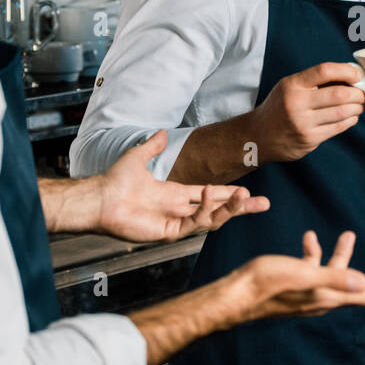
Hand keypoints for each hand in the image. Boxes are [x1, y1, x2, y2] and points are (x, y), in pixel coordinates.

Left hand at [97, 130, 270, 241]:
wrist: (101, 198)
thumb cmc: (115, 181)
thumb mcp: (138, 156)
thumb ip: (152, 146)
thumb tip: (160, 132)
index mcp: (175, 194)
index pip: (210, 195)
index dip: (229, 194)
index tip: (249, 191)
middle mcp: (179, 210)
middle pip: (218, 210)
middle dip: (241, 207)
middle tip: (264, 203)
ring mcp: (176, 222)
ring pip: (212, 218)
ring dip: (230, 208)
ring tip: (246, 197)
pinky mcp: (169, 232)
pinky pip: (194, 223)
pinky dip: (205, 209)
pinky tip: (211, 195)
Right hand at [234, 229, 364, 320]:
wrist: (235, 294)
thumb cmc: (267, 284)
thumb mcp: (303, 276)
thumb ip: (334, 278)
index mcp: (327, 296)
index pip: (364, 298)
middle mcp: (321, 298)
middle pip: (356, 289)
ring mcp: (307, 292)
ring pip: (333, 275)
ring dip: (342, 255)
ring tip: (348, 235)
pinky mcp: (293, 285)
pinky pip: (311, 269)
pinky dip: (313, 253)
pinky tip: (309, 239)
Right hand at [250, 62, 364, 162]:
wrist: (258, 135)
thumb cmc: (280, 106)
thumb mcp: (289, 87)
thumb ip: (314, 81)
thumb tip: (349, 75)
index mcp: (292, 85)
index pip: (324, 70)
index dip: (346, 71)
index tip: (357, 74)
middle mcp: (296, 103)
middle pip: (339, 94)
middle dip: (357, 93)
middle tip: (363, 93)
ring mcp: (303, 123)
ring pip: (342, 112)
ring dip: (357, 108)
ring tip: (360, 105)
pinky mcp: (309, 139)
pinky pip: (338, 128)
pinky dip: (350, 120)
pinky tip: (352, 116)